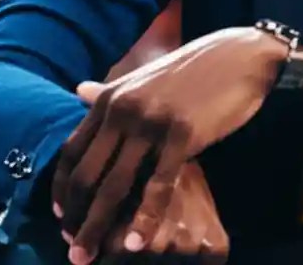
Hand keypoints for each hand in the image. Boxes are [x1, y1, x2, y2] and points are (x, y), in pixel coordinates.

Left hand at [53, 27, 291, 264]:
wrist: (240, 56)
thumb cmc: (193, 71)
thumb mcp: (144, 79)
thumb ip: (110, 93)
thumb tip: (78, 90)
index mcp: (110, 98)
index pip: (71, 153)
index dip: (62, 191)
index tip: (62, 218)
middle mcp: (123, 110)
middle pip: (86, 176)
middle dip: (75, 219)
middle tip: (74, 250)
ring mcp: (152, 122)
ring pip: (115, 186)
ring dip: (98, 227)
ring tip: (91, 257)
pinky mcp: (183, 135)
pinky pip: (158, 185)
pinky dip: (144, 219)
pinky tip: (137, 243)